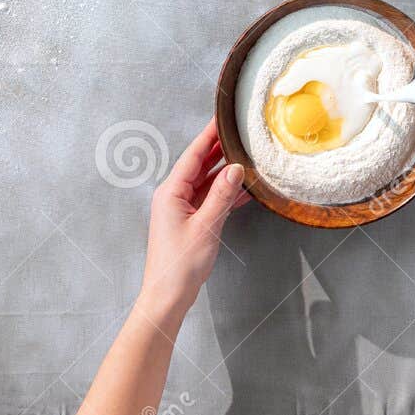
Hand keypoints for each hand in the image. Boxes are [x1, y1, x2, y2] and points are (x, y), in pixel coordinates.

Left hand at [137, 118, 248, 324]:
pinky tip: (243, 189)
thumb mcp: (206, 226)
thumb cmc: (180, 265)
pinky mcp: (189, 222)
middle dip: (219, 149)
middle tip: (240, 133)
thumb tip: (236, 168)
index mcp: (171, 192)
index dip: (209, 135)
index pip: (193, 155)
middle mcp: (174, 196)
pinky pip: (209, 199)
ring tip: (247, 157)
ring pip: (206, 182)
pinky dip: (225, 193)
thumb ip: (222, 196)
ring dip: (225, 172)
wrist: (168, 296)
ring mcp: (181, 209)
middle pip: (199, 165)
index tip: (222, 118)